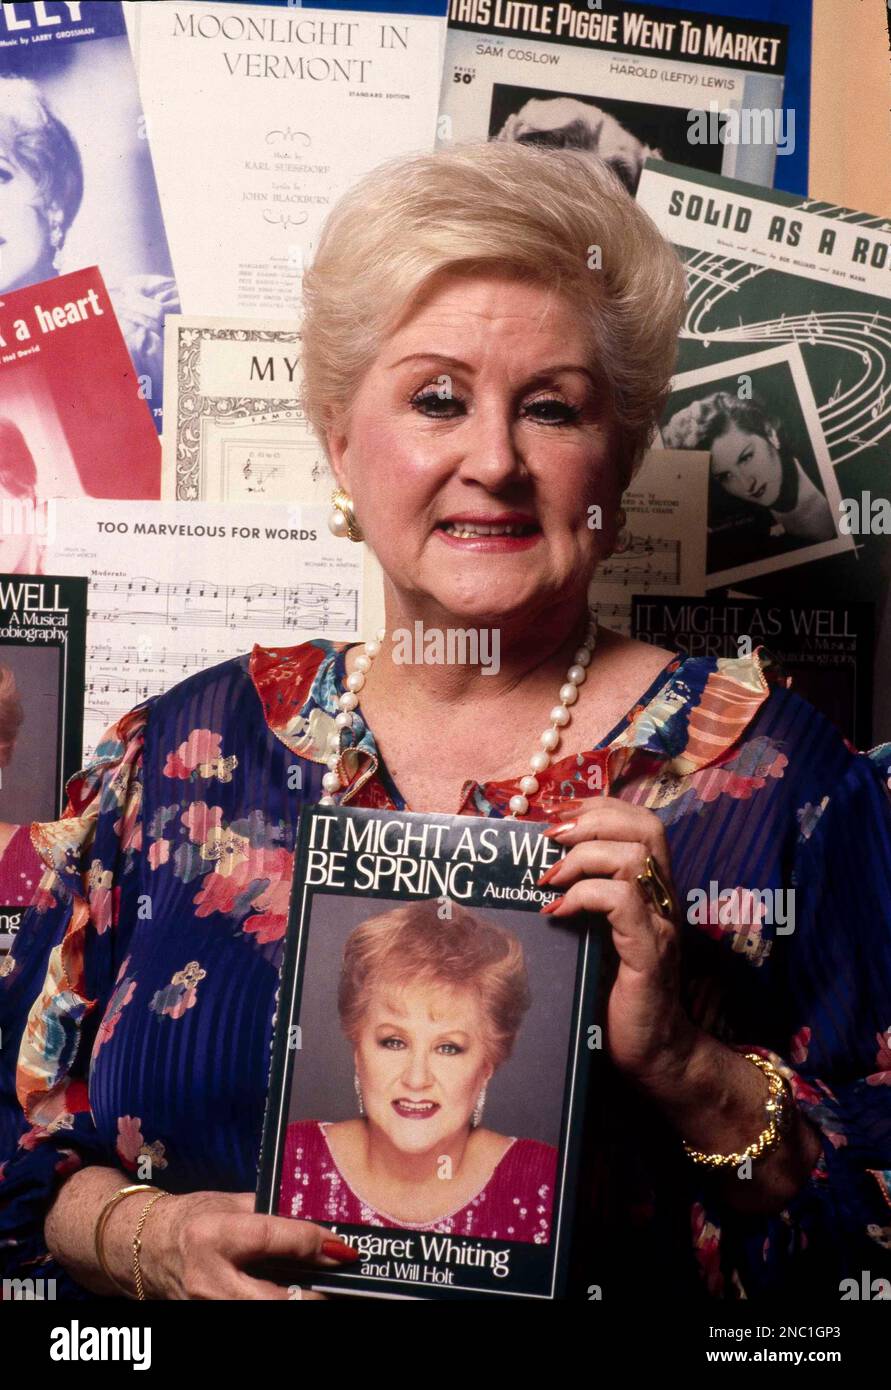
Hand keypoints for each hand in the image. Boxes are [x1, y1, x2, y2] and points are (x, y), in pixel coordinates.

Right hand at [134, 1189, 355, 1299]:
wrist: (147, 1250)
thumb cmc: (193, 1219)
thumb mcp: (230, 1203)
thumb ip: (271, 1213)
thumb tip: (317, 1222)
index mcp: (214, 1235)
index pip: (272, 1239)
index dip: (313, 1243)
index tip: (342, 1247)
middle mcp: (209, 1279)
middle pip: (273, 1299)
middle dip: (313, 1295)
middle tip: (340, 1283)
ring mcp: (207, 1308)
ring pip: (266, 1314)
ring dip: (299, 1304)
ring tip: (322, 1292)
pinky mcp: (209, 1321)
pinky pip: (252, 1317)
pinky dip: (278, 1307)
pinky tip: (296, 1297)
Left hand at [537, 798, 697, 1091]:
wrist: (653, 1053)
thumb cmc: (617, 994)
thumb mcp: (597, 936)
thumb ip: (584, 901)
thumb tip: (536, 868)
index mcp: (653, 890)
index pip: (640, 822)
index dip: (599, 806)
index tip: (556, 812)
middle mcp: (663, 901)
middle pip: (645, 827)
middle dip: (592, 819)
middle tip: (548, 838)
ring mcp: (661, 925)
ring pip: (634, 859)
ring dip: (583, 857)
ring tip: (548, 879)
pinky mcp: (650, 955)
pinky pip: (623, 903)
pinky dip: (584, 897)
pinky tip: (557, 913)